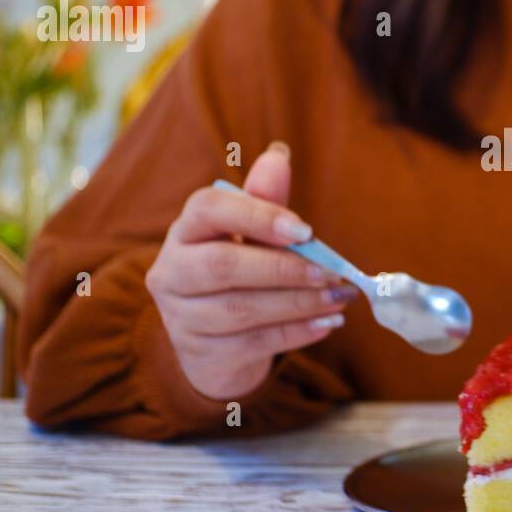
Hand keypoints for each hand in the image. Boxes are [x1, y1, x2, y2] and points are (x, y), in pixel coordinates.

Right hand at [145, 142, 356, 399]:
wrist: (217, 344)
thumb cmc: (238, 275)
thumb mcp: (249, 235)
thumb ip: (263, 200)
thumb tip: (278, 155)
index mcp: (185, 231)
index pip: (208, 210)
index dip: (257, 215)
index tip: (306, 229)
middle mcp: (171, 272)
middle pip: (223, 266)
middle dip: (285, 268)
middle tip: (333, 272)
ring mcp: (181, 318)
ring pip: (242, 309)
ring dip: (299, 303)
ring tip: (339, 296)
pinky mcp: (202, 356)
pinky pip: (255, 343)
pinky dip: (297, 332)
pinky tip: (328, 323)